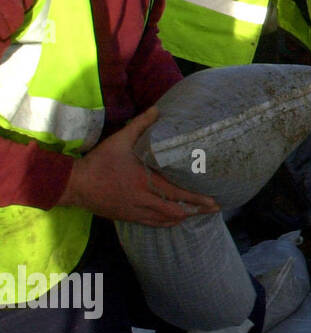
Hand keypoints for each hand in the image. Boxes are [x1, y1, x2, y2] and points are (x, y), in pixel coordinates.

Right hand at [57, 107, 220, 225]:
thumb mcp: (120, 140)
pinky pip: (151, 223)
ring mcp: (135, 211)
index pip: (177, 193)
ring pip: (165, 219)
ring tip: (198, 214)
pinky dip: (166, 222)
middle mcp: (143, 199)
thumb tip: (157, 109)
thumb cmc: (99, 162)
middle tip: (213, 208)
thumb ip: (140, 125)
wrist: (74, 185)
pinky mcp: (127, 216)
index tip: (213, 200)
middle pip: (176, 210)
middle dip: (196, 210)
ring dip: (183, 217)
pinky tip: (174, 221)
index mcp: (145, 181)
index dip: (196, 198)